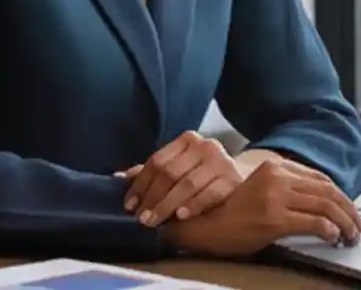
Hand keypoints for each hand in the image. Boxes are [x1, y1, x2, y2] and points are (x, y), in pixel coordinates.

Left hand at [120, 131, 242, 226]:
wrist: (242, 179)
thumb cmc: (202, 174)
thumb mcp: (178, 168)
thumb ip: (151, 172)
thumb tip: (117, 177)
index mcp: (187, 140)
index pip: (156, 161)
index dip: (140, 185)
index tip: (129, 206)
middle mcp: (204, 146)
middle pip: (170, 173)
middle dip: (152, 198)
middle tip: (141, 219)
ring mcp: (221, 161)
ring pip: (187, 184)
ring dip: (168, 205)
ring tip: (155, 221)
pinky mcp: (233, 179)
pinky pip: (210, 193)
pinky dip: (194, 205)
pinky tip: (181, 216)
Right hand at [159, 159, 360, 257]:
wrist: (198, 224)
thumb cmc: (226, 211)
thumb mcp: (256, 191)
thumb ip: (284, 189)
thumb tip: (318, 204)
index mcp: (273, 167)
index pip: (320, 179)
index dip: (340, 196)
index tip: (349, 211)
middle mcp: (276, 177)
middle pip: (328, 191)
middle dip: (349, 211)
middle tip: (357, 227)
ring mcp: (275, 197)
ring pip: (326, 207)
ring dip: (344, 223)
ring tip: (350, 236)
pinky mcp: (274, 218)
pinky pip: (314, 223)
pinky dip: (330, 231)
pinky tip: (333, 238)